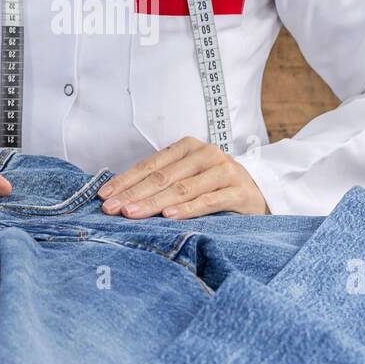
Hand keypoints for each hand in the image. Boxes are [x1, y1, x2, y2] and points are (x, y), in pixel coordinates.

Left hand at [97, 136, 269, 219]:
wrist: (259, 192)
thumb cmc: (214, 186)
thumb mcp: (189, 176)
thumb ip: (162, 181)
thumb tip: (120, 196)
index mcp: (188, 147)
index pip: (151, 164)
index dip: (126, 180)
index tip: (105, 196)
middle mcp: (206, 154)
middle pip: (163, 177)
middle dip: (133, 194)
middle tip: (111, 209)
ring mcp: (224, 171)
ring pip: (182, 188)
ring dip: (154, 203)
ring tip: (132, 213)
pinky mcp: (239, 191)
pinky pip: (208, 201)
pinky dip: (187, 209)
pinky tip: (169, 216)